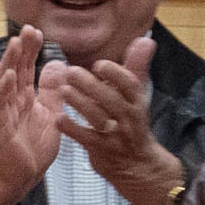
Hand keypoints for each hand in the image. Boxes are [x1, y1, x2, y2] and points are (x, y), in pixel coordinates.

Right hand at [0, 29, 61, 204]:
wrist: (20, 177)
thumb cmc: (32, 147)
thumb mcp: (50, 113)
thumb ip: (52, 91)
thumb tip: (57, 64)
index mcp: (23, 98)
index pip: (25, 68)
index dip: (30, 50)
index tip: (37, 31)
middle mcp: (10, 101)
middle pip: (13, 70)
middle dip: (20, 49)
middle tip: (27, 29)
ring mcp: (2, 113)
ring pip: (3, 83)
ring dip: (9, 63)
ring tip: (15, 44)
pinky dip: (1, 91)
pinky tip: (7, 77)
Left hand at [59, 37, 179, 204]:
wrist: (137, 164)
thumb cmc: (132, 123)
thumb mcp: (138, 96)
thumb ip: (137, 67)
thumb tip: (146, 40)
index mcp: (137, 102)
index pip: (131, 85)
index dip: (116, 74)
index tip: (99, 64)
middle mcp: (129, 118)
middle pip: (112, 100)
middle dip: (92, 86)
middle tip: (71, 72)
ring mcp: (116, 136)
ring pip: (99, 118)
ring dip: (81, 104)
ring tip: (62, 90)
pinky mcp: (102, 151)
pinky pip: (86, 139)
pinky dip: (73, 129)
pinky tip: (58, 118)